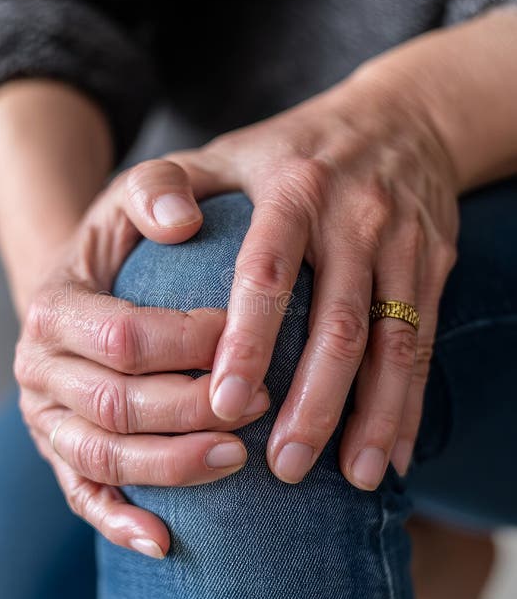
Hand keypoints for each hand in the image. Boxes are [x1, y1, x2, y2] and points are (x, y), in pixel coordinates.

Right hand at [14, 168, 269, 557]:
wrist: (86, 289)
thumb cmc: (124, 246)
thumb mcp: (134, 199)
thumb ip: (157, 191)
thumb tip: (184, 222)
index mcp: (53, 306)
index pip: (124, 337)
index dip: (187, 344)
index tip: (244, 339)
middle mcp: (38, 368)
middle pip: (116, 404)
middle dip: (191, 409)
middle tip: (260, 405)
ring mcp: (46, 418)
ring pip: (102, 457)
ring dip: (171, 466)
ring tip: (238, 459)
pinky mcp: (60, 454)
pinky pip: (83, 497)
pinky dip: (120, 522)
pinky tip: (166, 543)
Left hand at [118, 69, 459, 490]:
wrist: (401, 118)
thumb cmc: (287, 150)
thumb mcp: (222, 149)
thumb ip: (165, 183)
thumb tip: (165, 229)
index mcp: (293, 189)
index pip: (267, 271)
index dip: (249, 340)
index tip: (226, 403)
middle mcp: (354, 217)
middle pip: (340, 323)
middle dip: (316, 402)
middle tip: (285, 468)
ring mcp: (402, 244)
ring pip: (395, 343)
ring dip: (375, 416)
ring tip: (356, 480)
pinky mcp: (434, 266)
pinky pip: (426, 344)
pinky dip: (413, 404)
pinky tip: (397, 455)